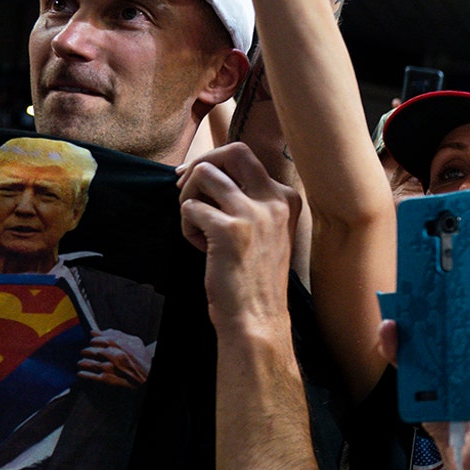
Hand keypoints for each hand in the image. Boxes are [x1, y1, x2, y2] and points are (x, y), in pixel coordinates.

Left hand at [77, 329, 151, 387]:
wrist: (148, 377)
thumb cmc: (143, 360)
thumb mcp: (136, 342)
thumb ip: (119, 334)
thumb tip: (102, 331)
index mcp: (119, 345)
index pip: (98, 339)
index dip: (93, 340)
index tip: (92, 341)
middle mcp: (112, 355)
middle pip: (91, 350)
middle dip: (86, 351)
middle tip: (85, 351)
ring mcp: (109, 367)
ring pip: (88, 362)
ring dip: (83, 362)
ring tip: (81, 362)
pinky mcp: (107, 379)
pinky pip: (90, 376)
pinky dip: (83, 374)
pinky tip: (81, 373)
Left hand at [177, 141, 300, 327]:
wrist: (257, 317)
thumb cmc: (254, 278)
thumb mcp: (265, 232)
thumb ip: (248, 202)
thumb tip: (205, 173)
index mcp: (286, 199)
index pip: (246, 158)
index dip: (214, 164)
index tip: (192, 180)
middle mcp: (274, 200)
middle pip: (231, 152)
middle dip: (201, 164)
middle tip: (184, 187)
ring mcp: (254, 213)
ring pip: (204, 174)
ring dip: (188, 196)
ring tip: (194, 224)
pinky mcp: (229, 229)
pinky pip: (190, 207)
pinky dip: (186, 226)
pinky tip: (200, 248)